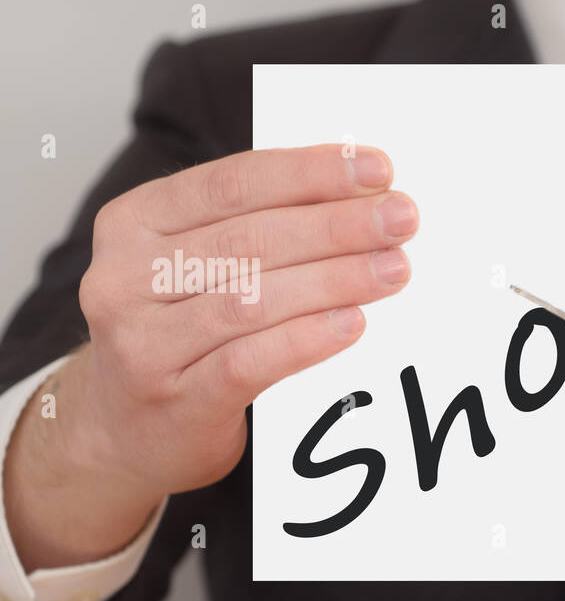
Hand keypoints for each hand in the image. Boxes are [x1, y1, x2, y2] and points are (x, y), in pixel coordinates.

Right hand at [5, 145, 418, 568]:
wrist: (126, 432)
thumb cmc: (178, 335)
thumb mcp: (192, 265)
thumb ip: (254, 227)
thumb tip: (357, 196)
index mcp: (133, 223)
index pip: (232, 183)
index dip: (310, 172)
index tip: (377, 169)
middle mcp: (125, 277)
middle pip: (249, 238)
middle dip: (337, 224)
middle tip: (401, 218)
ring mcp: (144, 342)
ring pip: (253, 298)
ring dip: (335, 279)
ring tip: (394, 268)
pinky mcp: (177, 398)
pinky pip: (252, 361)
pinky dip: (307, 339)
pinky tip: (353, 323)